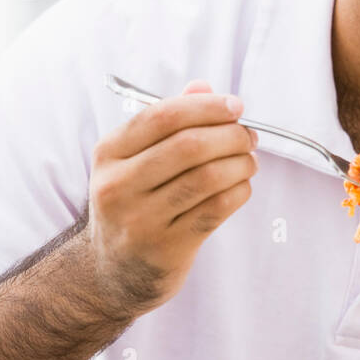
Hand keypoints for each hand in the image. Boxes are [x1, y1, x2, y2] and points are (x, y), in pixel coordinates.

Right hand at [82, 78, 257, 315]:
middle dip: (230, 134)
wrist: (113, 272)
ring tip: (250, 161)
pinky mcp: (166, 248)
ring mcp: (141, 220)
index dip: (206, 107)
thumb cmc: (134, 203)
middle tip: (249, 136)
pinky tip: (243, 186)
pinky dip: (239, 191)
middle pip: (188, 145)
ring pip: (206, 178)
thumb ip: (168, 122)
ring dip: (240, 163)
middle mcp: (118, 186)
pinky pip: (216, 209)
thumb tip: (203, 87)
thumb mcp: (135, 160)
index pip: (162, 116)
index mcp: (109, 154)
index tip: (236, 105)